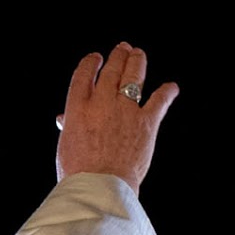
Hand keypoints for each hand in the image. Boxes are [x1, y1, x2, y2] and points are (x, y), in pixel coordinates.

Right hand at [55, 43, 177, 192]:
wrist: (100, 186)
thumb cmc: (78, 172)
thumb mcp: (66, 145)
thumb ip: (68, 126)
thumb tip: (62, 118)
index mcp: (77, 108)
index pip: (84, 75)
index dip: (91, 63)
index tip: (95, 58)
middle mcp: (101, 103)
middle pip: (111, 70)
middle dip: (118, 57)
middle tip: (123, 49)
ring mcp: (125, 111)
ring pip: (133, 76)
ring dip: (136, 62)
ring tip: (138, 54)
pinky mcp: (147, 123)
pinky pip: (159, 100)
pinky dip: (167, 92)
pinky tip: (171, 87)